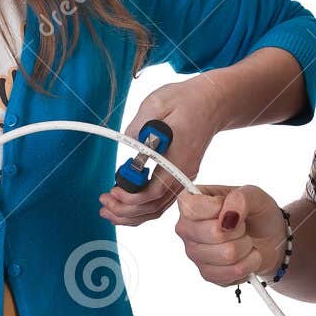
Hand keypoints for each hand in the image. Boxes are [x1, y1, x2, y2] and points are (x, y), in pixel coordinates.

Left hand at [99, 78, 225, 226]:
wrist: (212, 103)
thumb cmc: (186, 100)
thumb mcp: (158, 102)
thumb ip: (139, 125)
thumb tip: (127, 143)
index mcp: (179, 156)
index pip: (154, 191)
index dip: (131, 197)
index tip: (112, 190)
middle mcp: (184, 173)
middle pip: (154, 206)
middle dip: (125, 210)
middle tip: (103, 202)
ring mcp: (184, 177)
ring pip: (157, 209)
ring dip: (131, 214)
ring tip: (108, 210)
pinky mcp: (180, 177)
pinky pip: (161, 202)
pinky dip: (141, 209)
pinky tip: (124, 206)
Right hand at [173, 184, 286, 284]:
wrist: (269, 238)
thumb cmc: (255, 212)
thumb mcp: (253, 194)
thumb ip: (240, 198)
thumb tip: (227, 217)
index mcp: (190, 203)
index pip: (191, 207)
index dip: (218, 208)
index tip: (232, 208)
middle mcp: (186, 228)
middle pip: (214, 232)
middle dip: (239, 229)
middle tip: (242, 226)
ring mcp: (194, 253)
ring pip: (228, 254)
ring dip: (246, 246)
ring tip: (246, 241)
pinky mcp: (207, 273)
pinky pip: (232, 272)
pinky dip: (249, 263)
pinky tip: (246, 256)